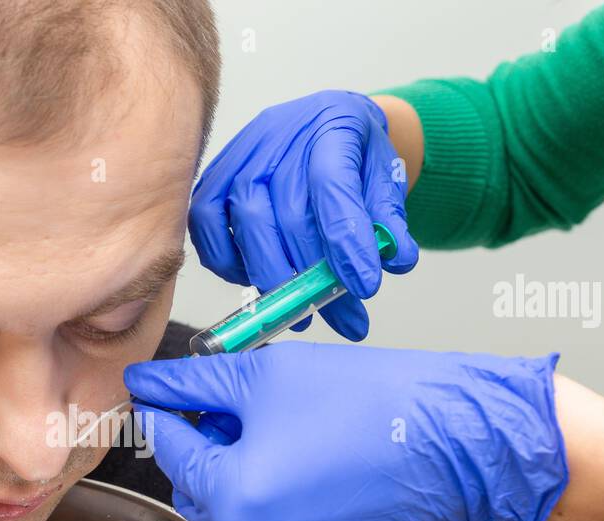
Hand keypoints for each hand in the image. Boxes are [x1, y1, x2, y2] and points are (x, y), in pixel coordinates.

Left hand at [124, 342, 567, 520]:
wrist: (464, 444)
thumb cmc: (375, 403)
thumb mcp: (269, 375)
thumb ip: (197, 383)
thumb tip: (150, 384)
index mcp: (233, 496)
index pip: (171, 449)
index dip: (169, 412)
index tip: (169, 394)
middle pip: (202, 493)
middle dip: (212, 452)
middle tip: (243, 412)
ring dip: (252, 483)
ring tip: (293, 440)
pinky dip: (293, 515)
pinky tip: (326, 477)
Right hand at [190, 90, 418, 340]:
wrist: (321, 122)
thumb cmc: (353, 155)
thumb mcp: (384, 178)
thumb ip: (391, 220)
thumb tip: (397, 260)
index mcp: (332, 127)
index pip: (334, 187)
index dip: (347, 241)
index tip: (365, 286)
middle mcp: (279, 137)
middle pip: (287, 214)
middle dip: (312, 276)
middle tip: (337, 315)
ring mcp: (240, 157)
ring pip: (246, 223)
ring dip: (271, 277)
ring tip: (299, 311)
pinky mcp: (212, 177)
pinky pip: (206, 226)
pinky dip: (227, 263)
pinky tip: (256, 281)